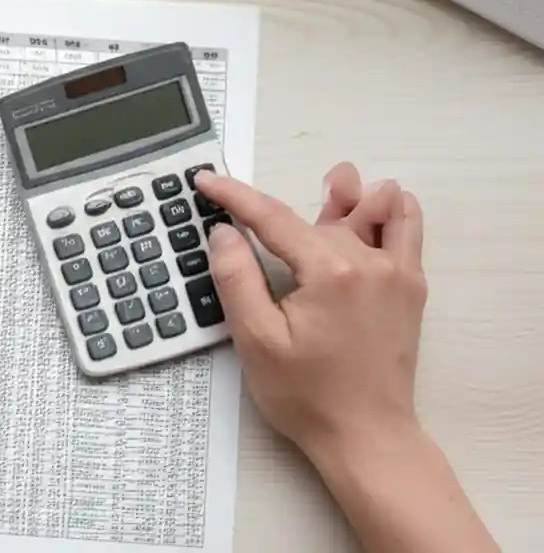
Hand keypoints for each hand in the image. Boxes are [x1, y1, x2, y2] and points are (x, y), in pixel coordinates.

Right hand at [195, 165, 425, 456]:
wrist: (366, 436)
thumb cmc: (307, 396)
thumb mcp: (256, 341)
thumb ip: (237, 279)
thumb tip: (224, 231)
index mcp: (329, 272)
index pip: (273, 217)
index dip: (234, 195)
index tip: (205, 179)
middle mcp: (370, 262)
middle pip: (315, 218)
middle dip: (277, 216)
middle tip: (242, 222)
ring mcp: (397, 272)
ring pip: (366, 212)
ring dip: (340, 200)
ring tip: (326, 190)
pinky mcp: (410, 287)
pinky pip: (406, 228)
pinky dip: (389, 211)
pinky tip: (369, 211)